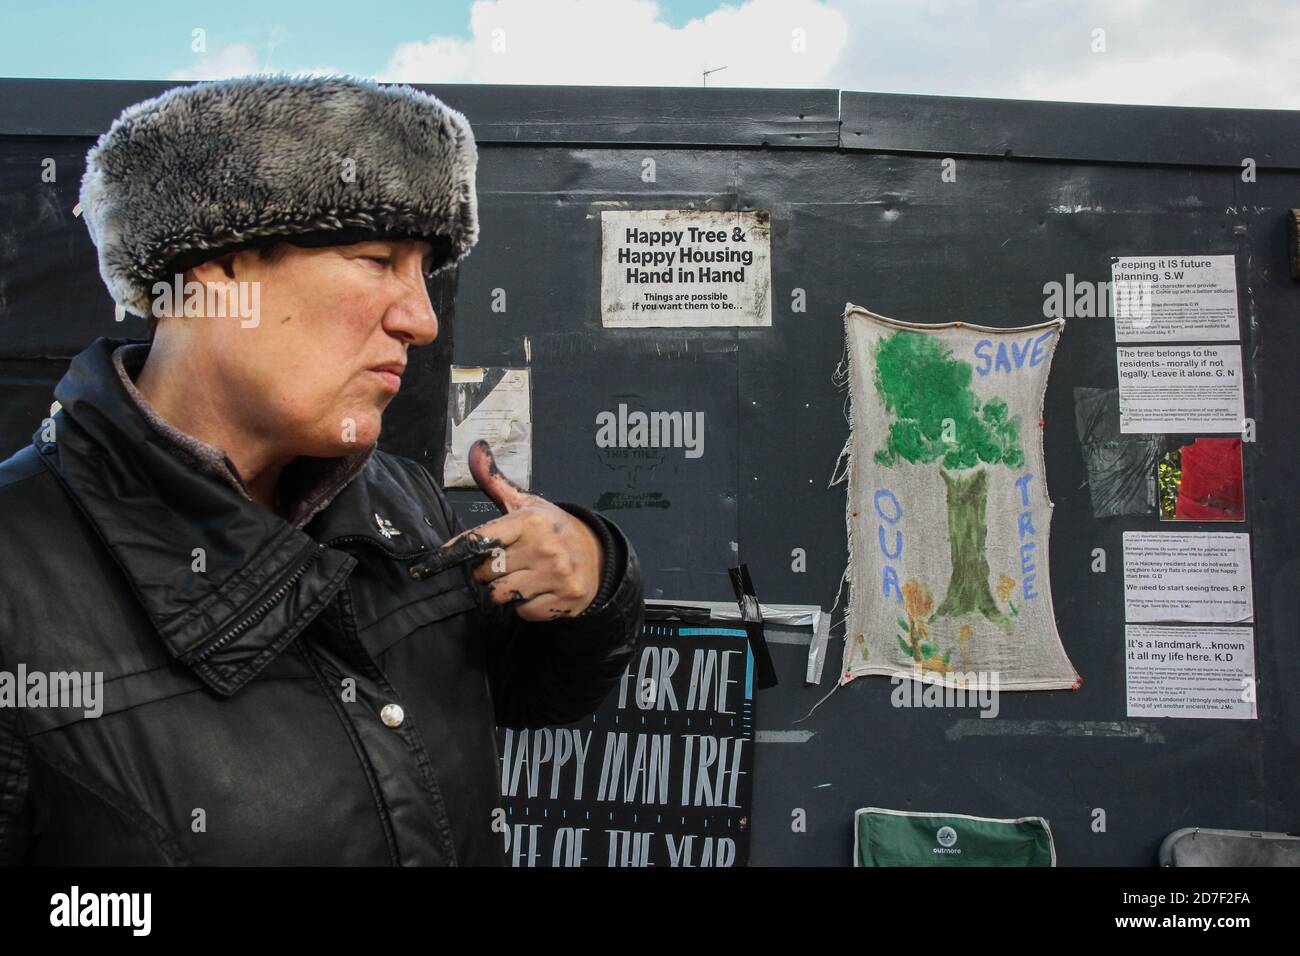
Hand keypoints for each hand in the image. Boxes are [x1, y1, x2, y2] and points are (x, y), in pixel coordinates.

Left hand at [440, 440, 602, 620]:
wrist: (599, 556)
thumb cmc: (552, 529)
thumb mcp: (527, 503)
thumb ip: (495, 481)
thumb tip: (475, 448)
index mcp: (530, 522)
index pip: (480, 540)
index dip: (451, 554)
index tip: (425, 567)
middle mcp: (543, 548)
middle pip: (485, 573)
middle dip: (487, 571)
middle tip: (505, 562)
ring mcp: (555, 576)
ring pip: (501, 595)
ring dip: (503, 590)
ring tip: (520, 576)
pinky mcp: (563, 600)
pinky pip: (522, 612)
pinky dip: (524, 606)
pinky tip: (537, 590)